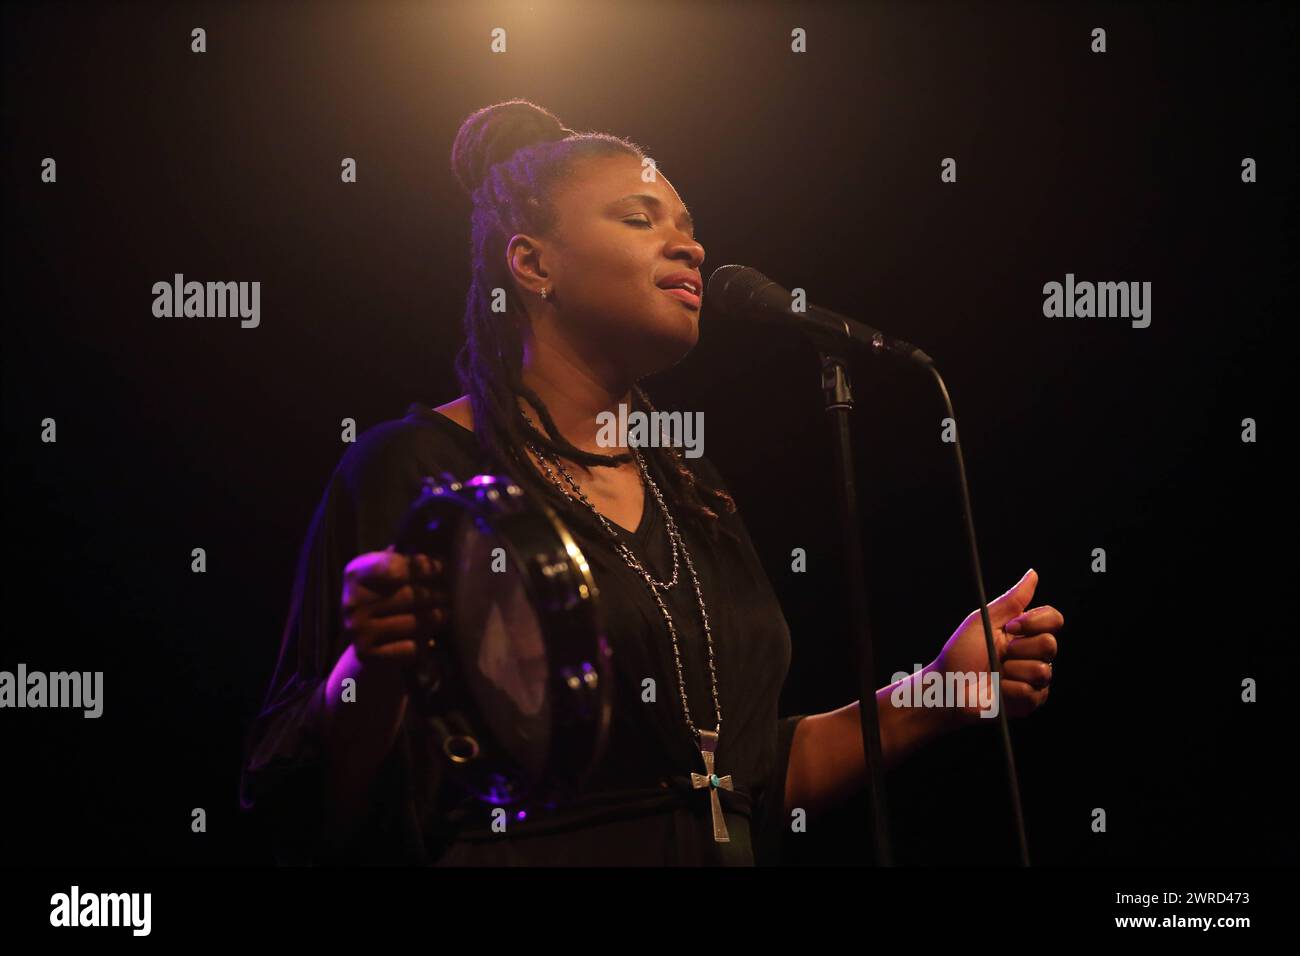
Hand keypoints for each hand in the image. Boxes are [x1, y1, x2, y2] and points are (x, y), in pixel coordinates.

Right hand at [340, 545, 447, 665]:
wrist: (365, 641)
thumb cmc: (385, 597)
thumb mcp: (387, 572)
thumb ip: (407, 558)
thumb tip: (436, 538)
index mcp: (355, 573)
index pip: (396, 567)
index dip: (424, 568)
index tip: (441, 569)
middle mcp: (352, 601)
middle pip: (412, 596)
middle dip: (437, 595)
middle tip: (449, 596)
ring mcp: (358, 630)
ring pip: (415, 623)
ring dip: (437, 618)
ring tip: (445, 613)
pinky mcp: (368, 655)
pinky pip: (411, 648)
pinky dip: (425, 642)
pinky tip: (430, 636)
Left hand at [931, 568, 1060, 722]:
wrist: (948, 687)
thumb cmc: (960, 653)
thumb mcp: (983, 621)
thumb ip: (1011, 600)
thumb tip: (1033, 574)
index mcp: (1024, 632)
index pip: (1053, 619)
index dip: (1035, 622)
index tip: (1011, 627)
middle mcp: (1034, 654)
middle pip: (1050, 644)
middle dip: (1019, 649)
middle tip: (997, 655)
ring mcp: (1035, 678)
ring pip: (1041, 670)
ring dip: (1010, 671)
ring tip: (994, 673)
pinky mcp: (1031, 700)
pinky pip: (1031, 692)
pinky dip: (1008, 690)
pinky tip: (997, 689)